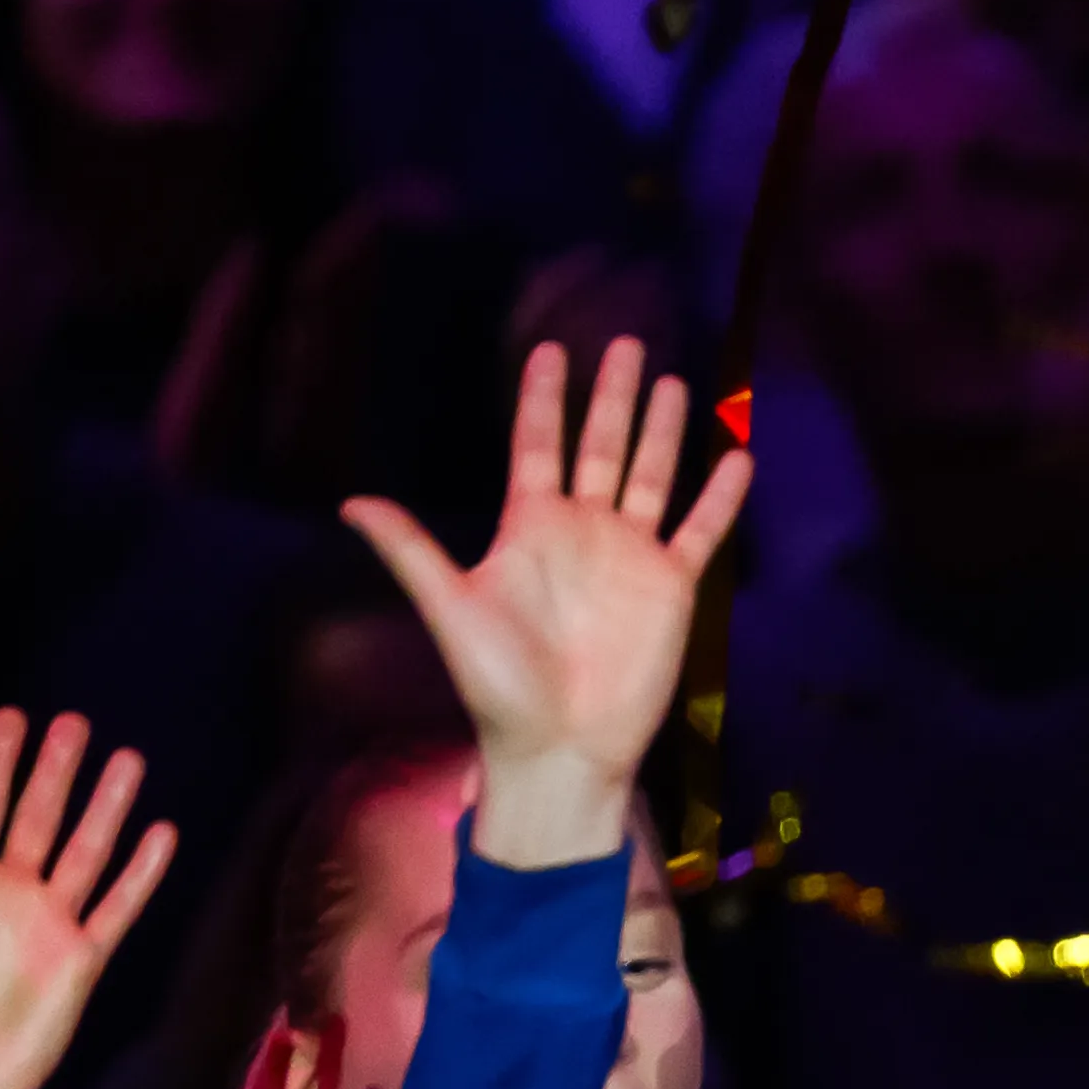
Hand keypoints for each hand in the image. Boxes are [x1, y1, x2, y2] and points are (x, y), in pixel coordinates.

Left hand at [0, 711, 176, 1088]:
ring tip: (128, 759)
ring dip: (106, 806)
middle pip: (38, 816)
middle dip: (56, 770)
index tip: (12, 718)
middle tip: (75, 723)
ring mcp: (50, 921)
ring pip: (85, 850)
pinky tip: (161, 835)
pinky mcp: (84, 956)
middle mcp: (8, 890)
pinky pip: (119, 906)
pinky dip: (141, 873)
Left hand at [339, 341, 742, 874]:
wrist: (560, 746)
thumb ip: (411, 550)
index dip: (542, 399)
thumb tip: (350, 503)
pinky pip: (700, 532)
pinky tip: (738, 459)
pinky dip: (719, 499)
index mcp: (529, 526)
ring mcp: (629, 556)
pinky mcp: (672, 588)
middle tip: (625, 342)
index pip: (537, 444)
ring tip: (676, 383)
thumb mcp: (449, 608)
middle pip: (601, 446)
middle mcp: (582, 530)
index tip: (549, 350)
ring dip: (665, 432)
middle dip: (613, 396)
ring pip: (652, 476)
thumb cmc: (498, 684)